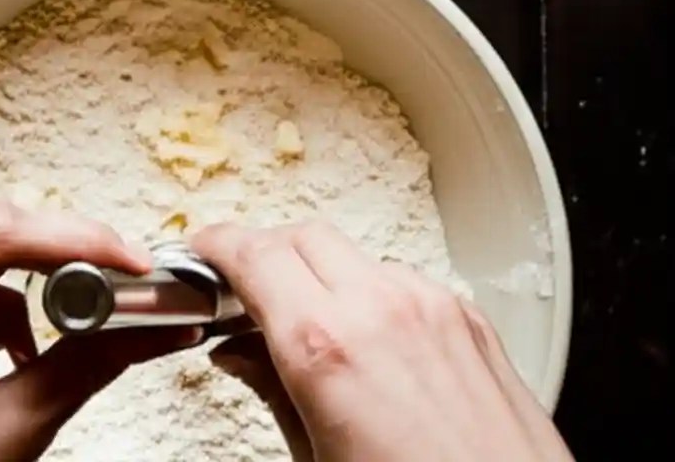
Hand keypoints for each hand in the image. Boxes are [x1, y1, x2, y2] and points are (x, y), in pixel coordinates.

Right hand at [194, 222, 572, 461]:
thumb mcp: (316, 457)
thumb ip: (271, 391)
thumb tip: (240, 356)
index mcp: (328, 346)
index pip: (254, 256)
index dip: (217, 246)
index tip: (204, 254)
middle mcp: (383, 310)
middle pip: (303, 236)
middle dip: (265, 250)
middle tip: (244, 287)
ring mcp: (433, 308)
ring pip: (356, 255)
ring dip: (322, 273)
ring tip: (307, 320)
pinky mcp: (470, 320)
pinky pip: (404, 281)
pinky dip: (372, 293)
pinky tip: (367, 339)